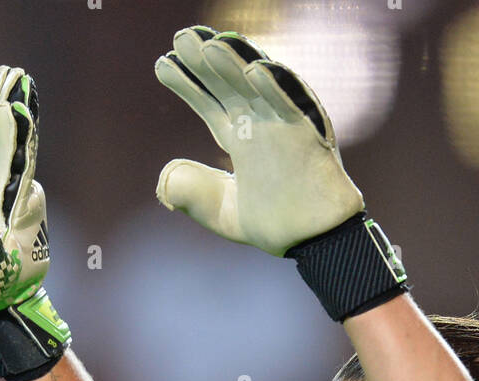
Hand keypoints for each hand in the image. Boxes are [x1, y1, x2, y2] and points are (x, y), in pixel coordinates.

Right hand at [0, 65, 50, 312]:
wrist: (3, 298)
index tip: (16, 106)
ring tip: (4, 74)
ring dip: (4, 108)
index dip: (16, 136)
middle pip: (16, 144)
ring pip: (6, 141)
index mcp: (14, 207)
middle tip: (16, 74)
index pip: (18, 165)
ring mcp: (2, 188)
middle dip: (15, 109)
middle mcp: (14, 192)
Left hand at [154, 25, 363, 256]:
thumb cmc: (279, 227)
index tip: (162, 64)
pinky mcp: (309, 134)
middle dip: (206, 62)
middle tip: (180, 38)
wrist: (316, 243)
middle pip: (229, 85)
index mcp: (242, 140)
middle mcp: (261, 126)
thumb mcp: (224, 213)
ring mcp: (285, 127)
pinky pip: (293, 105)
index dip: (188, 84)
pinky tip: (253, 69)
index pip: (210, 104)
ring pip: (257, 86)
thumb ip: (194, 195)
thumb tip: (164, 180)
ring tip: (208, 45)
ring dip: (235, 63)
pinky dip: (275, 87)